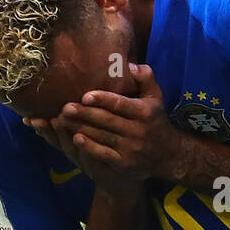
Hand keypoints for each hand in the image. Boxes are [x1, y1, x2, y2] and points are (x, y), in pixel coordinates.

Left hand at [55, 63, 180, 181]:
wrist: (168, 155)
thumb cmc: (155, 121)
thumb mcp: (156, 98)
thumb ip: (146, 78)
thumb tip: (130, 66)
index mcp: (144, 112)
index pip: (120, 104)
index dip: (102, 99)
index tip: (85, 95)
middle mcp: (138, 131)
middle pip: (107, 120)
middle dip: (84, 114)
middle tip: (65, 107)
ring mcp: (131, 149)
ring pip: (102, 136)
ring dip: (81, 128)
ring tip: (62, 121)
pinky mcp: (125, 163)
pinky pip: (104, 154)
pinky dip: (89, 147)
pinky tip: (75, 139)